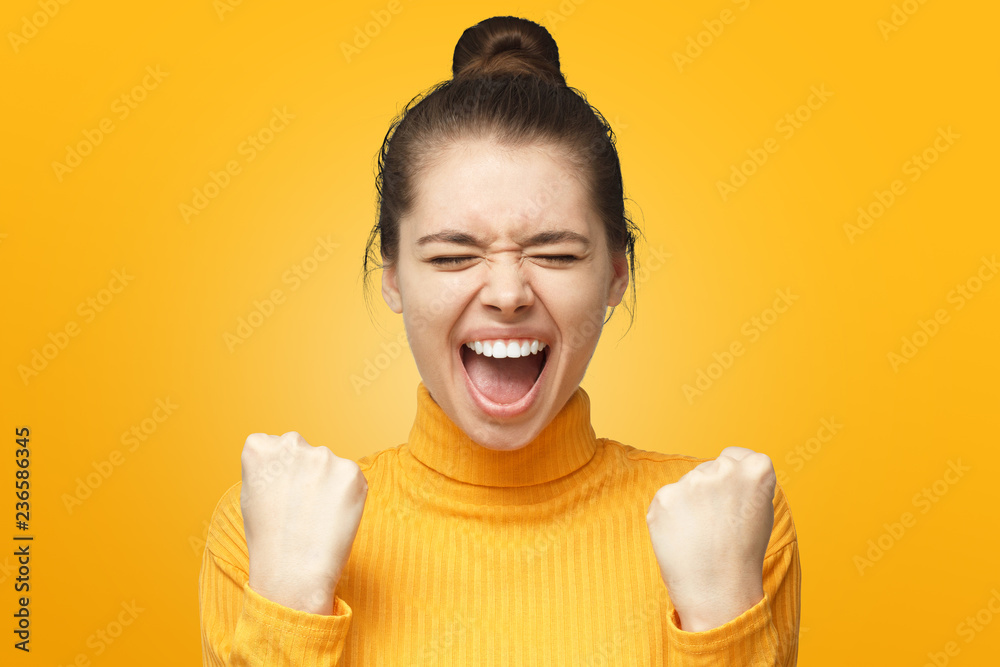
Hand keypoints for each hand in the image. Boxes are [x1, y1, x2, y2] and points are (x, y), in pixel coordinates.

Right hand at [240, 431, 367, 614]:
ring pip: (329, 465)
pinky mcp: (351, 471)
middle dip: (305, 473)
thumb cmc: (268, 540)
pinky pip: (350, 478)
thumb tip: (285, 457)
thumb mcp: (250, 495)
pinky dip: (347, 495)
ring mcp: (324, 456)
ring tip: (316, 517)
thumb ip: (267, 467)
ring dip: (327, 484)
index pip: (273, 445)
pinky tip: (333, 518)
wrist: (294, 574)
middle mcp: (291, 443)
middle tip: (301, 509)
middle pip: (303, 452)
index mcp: (259, 447)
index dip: (278, 474)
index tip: (279, 495)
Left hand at [645, 446, 774, 630]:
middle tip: (716, 526)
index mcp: (756, 470)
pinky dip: (671, 516)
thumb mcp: (762, 512)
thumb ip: (746, 485)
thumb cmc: (742, 556)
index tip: (731, 496)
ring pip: (686, 485)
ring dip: (689, 503)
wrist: (718, 591)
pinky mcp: (664, 496)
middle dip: (709, 491)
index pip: (738, 455)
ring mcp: (692, 481)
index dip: (733, 476)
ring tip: (701, 536)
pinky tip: (683, 538)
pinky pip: (666, 499)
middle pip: (709, 469)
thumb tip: (727, 470)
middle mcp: (724, 469)